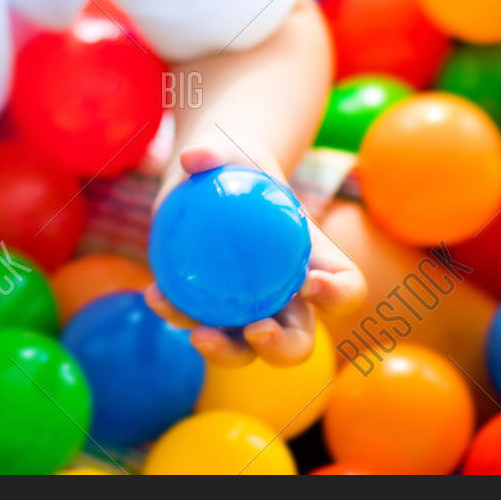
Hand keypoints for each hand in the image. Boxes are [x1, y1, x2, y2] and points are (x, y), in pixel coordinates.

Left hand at [145, 141, 365, 368]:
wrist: (209, 177)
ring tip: (199, 334)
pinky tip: (155, 296)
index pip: (345, 287)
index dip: (338, 295)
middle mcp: (286, 296)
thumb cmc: (234, 163)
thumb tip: (193, 158)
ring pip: (246, 349)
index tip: (309, 283)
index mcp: (312, 260)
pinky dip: (175, 314)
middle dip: (284, 347)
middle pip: (299, 339)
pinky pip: (194, 320)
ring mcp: (247, 308)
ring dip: (226, 351)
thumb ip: (213, 148)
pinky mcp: (208, 306)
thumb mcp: (228, 148)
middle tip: (256, 331)